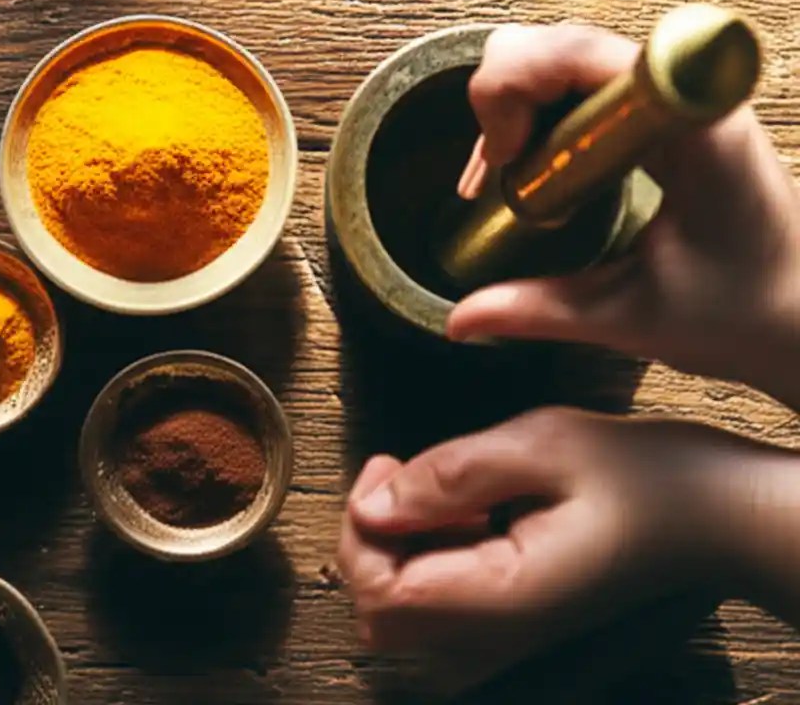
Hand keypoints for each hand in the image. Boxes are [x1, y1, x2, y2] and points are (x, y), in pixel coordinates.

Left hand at [336, 407, 782, 684]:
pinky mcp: (513, 623)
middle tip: (406, 476)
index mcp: (504, 598)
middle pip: (379, 612)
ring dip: (398, 549)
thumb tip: (372, 503)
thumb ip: (449, 474)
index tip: (387, 468)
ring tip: (446, 491)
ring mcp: (506, 637)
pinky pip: (438, 607)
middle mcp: (498, 635)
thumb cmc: (650, 478)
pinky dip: (428, 558)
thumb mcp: (545, 444)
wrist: (720, 520)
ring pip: (401, 614)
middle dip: (370, 539)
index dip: (360, 529)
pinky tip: (467, 514)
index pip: (379, 591)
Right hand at [448, 24, 799, 409]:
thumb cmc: (741, 311)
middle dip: (507, 93)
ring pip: (567, 55)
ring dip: (516, 102)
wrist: (799, 317)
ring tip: (503, 171)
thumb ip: (537, 311)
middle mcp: (685, 99)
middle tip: (496, 170)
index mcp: (694, 132)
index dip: (526, 83)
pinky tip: (524, 164)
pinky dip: (536, 112)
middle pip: (567, 42)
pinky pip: (582, 83)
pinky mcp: (659, 116)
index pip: (593, 54)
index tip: (505, 157)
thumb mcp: (627, 318)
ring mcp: (672, 102)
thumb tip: (460, 318)